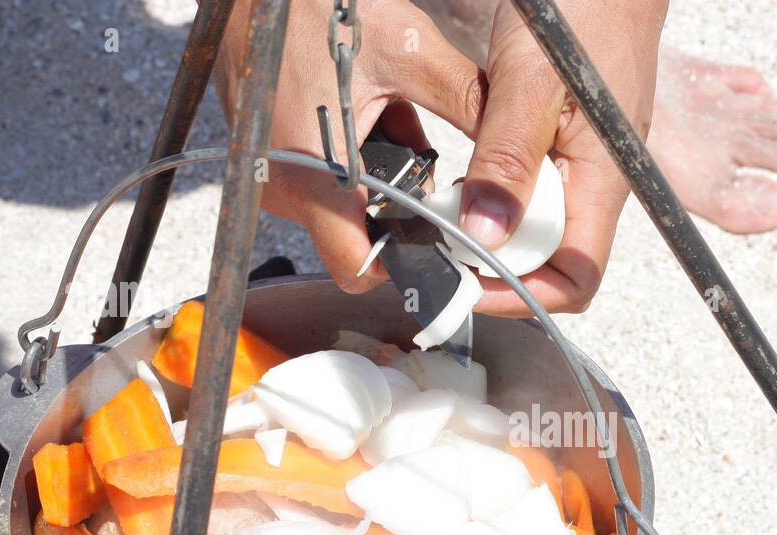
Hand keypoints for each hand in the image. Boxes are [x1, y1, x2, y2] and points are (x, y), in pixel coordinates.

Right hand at [212, 0, 485, 291]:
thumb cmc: (315, 4)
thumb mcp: (406, 48)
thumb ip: (465, 101)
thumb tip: (512, 145)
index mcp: (311, 175)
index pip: (356, 266)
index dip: (401, 260)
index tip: (434, 235)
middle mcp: (281, 184)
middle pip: (355, 234)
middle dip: (397, 202)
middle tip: (420, 152)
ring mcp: (267, 170)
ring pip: (342, 202)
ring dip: (376, 174)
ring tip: (389, 116)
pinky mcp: (264, 151)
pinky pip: (319, 175)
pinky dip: (351, 154)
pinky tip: (364, 109)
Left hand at [464, 0, 667, 315]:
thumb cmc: (581, 6)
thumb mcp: (530, 80)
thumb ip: (508, 159)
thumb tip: (486, 235)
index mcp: (605, 179)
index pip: (576, 277)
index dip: (524, 293)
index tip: (469, 283)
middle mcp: (600, 180)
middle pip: (551, 258)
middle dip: (498, 260)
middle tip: (442, 239)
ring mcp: (586, 162)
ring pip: (539, 224)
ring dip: (494, 224)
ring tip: (450, 207)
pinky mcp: (569, 142)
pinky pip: (534, 187)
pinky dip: (499, 190)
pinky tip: (470, 171)